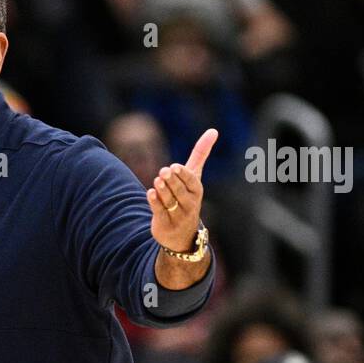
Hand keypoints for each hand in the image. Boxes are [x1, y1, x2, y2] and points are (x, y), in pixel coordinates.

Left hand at [148, 128, 215, 252]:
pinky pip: (160, 213)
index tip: (175, 166)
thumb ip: (201, 154)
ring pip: (170, 202)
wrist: (181, 233)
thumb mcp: (194, 176)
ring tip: (157, 180)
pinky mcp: (165, 224)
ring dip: (163, 191)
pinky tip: (150, 193)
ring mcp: (178, 216)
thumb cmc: (187, 196)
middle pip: (180, 191)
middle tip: (164, 172)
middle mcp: (190, 204)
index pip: (192, 182)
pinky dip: (155, 203)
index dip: (183, 175)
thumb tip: (213, 130)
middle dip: (172, 181)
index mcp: (196, 191)